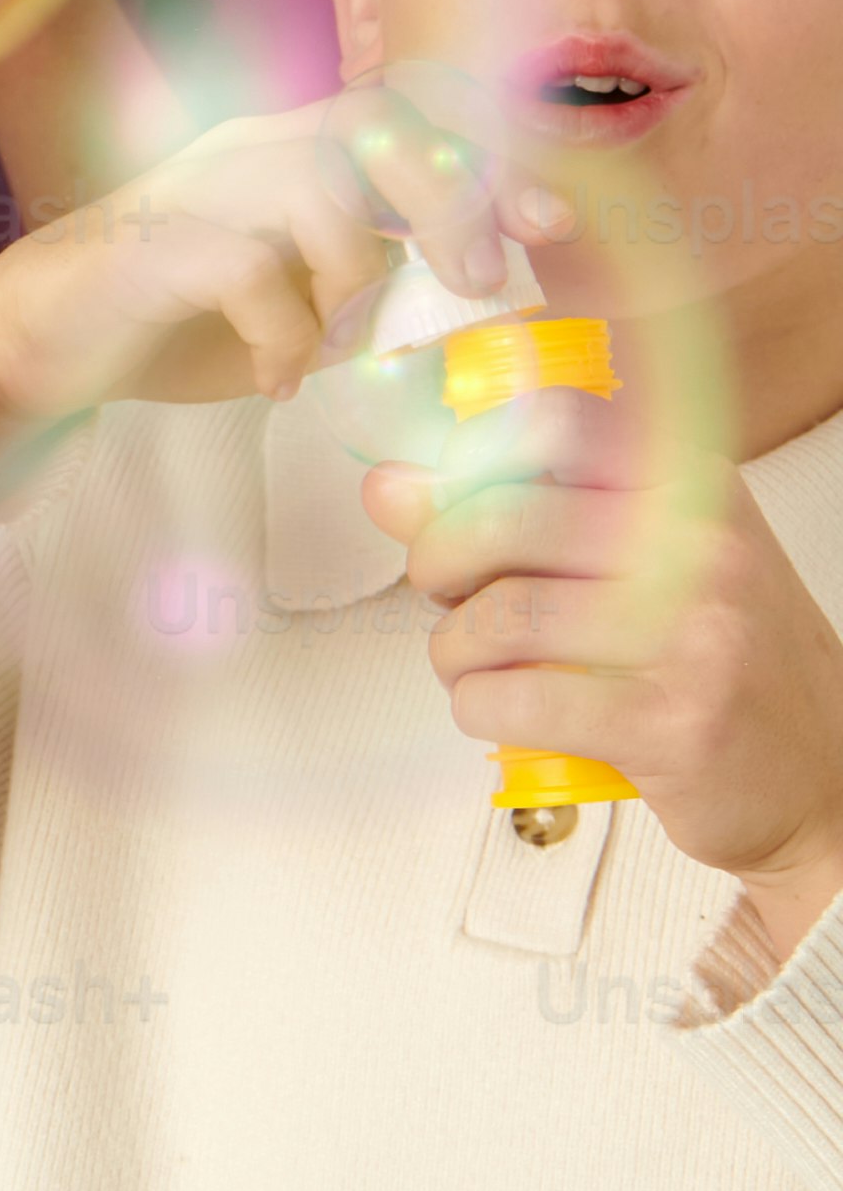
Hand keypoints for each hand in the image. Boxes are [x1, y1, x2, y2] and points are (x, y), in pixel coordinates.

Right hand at [0, 74, 583, 474]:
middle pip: (376, 120)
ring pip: (318, 184)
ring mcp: (196, 188)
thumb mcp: (291, 315)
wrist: (28, 348)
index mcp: (289, 151)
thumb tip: (459, 328)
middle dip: (450, 196)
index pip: (407, 115)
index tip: (546, 226)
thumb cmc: (165, 325)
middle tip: (477, 279)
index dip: (485, 159)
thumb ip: (367, 303)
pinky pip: (247, 268)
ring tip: (353, 348)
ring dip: (362, 275)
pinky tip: (276, 383)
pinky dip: (283, 333)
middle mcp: (249, 149)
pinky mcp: (150, 244)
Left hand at [366, 408, 842, 949]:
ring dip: (453, 650)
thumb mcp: (645, 558)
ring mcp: (690, 634)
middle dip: (436, 563)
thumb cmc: (721, 658)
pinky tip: (499, 709)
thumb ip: (522, 511)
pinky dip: (478, 708)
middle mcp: (699, 545)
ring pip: (495, 619)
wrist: (819, 771)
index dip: (468, 459)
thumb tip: (390, 486)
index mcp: (693, 484)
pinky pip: (514, 700)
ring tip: (476, 663)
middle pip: (500, 520)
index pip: (553, 420)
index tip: (447, 501)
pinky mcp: (667, 722)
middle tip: (446, 593)